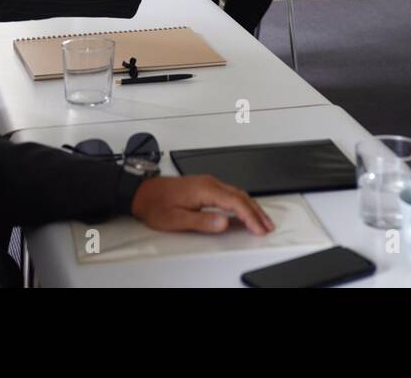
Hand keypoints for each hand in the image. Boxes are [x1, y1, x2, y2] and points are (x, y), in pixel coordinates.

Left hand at [131, 175, 273, 235]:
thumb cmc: (156, 204)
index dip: (250, 216)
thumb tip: (224, 223)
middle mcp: (209, 183)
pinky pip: (230, 193)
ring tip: (262, 221)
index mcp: (205, 189)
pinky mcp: (206, 186)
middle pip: (241, 196)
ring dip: (251, 207)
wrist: (143, 192)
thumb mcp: (177, 219)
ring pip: (238, 193)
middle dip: (257, 212)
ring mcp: (208, 183)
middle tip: (268, 227)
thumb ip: (202, 221)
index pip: (236, 202)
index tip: (259, 229)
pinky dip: (242, 203)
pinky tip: (245, 212)